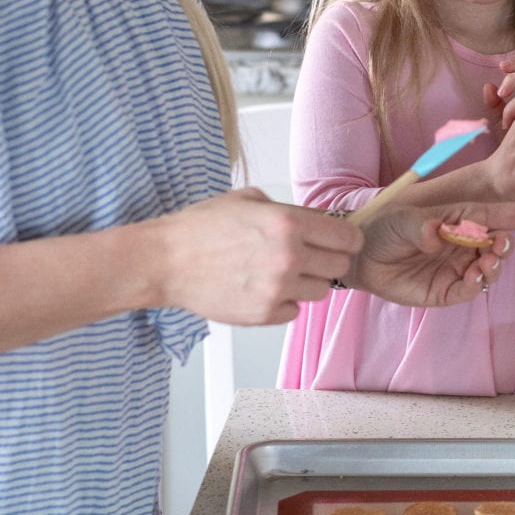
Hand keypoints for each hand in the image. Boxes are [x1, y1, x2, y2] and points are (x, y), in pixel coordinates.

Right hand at [159, 188, 363, 327]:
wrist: (166, 261)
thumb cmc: (201, 228)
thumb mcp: (250, 200)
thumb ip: (290, 211)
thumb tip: (319, 222)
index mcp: (288, 223)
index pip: (348, 238)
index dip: (347, 239)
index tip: (341, 241)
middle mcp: (289, 257)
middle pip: (339, 266)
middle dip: (328, 260)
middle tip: (308, 256)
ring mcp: (277, 289)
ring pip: (321, 291)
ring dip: (306, 282)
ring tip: (279, 272)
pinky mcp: (264, 314)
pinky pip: (294, 310)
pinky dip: (284, 302)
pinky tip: (262, 288)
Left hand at [355, 200, 514, 304]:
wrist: (360, 256)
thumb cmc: (384, 228)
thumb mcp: (402, 219)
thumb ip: (423, 226)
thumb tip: (439, 234)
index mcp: (464, 216)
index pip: (508, 215)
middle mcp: (468, 241)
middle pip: (505, 242)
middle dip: (509, 244)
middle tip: (496, 246)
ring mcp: (460, 266)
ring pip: (493, 268)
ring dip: (494, 265)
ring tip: (483, 263)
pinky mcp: (449, 290)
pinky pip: (472, 289)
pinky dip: (477, 284)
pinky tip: (470, 277)